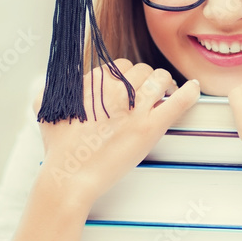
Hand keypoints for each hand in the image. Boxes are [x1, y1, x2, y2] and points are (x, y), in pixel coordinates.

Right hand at [33, 59, 199, 209]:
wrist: (70, 176)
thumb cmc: (59, 149)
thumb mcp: (46, 110)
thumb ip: (51, 91)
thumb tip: (53, 84)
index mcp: (94, 82)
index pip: (119, 64)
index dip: (125, 75)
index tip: (127, 86)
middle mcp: (115, 90)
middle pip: (142, 69)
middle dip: (146, 78)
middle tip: (149, 91)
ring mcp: (134, 108)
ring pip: (160, 79)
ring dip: (165, 83)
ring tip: (167, 92)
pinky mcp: (149, 128)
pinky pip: (178, 102)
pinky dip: (190, 92)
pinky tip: (195, 88)